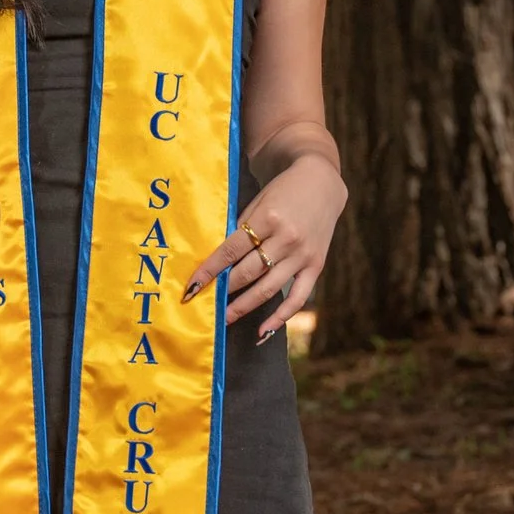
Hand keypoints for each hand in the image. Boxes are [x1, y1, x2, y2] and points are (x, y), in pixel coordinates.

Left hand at [181, 154, 346, 343]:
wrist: (321, 182)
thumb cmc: (282, 190)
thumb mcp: (258, 202)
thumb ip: (241, 229)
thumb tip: (217, 261)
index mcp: (268, 218)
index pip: (231, 250)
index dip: (210, 270)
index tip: (192, 286)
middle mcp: (286, 238)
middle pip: (247, 272)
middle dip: (223, 289)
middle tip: (204, 303)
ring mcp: (303, 255)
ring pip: (268, 288)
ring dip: (243, 306)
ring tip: (224, 318)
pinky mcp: (316, 266)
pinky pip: (297, 298)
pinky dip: (280, 317)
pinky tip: (263, 331)